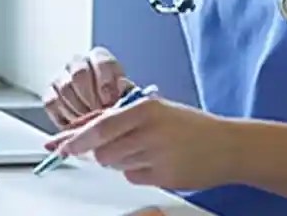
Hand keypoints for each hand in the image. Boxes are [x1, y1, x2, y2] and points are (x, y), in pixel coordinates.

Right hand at [42, 47, 134, 128]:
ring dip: (79, 109)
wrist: (103, 122)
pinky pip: (51, 102)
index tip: (110, 99)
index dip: (105, 81)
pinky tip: (76, 123)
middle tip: (98, 112)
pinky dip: (64, 115)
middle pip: (79, 73)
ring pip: (64, 88)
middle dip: (90, 97)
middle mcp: (78, 63)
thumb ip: (126, 91)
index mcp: (99, 58)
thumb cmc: (116, 106)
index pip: (101, 61)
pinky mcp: (50, 95)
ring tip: (90, 122)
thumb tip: (123, 86)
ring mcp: (61, 78)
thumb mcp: (126, 98)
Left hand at [43, 95, 237, 191]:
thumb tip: (82, 128)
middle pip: (102, 150)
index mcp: (144, 108)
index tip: (57, 144)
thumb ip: (119, 117)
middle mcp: (149, 131)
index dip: (74, 137)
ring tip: (145, 149)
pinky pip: (133, 177)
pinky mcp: (164, 176)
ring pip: (115, 164)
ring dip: (120, 160)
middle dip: (101, 150)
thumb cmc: (190, 126)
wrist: (228, 145)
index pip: (98, 126)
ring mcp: (157, 155)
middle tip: (118, 144)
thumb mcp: (155, 110)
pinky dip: (137, 172)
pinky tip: (156, 161)